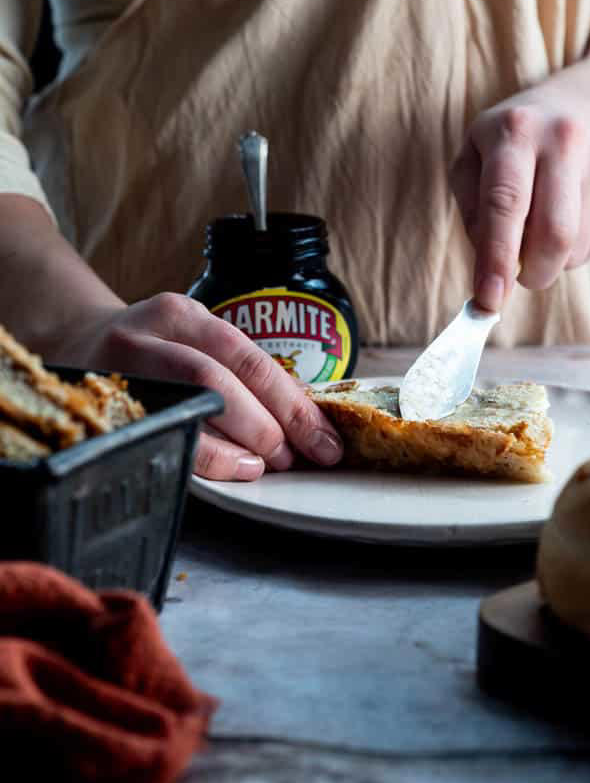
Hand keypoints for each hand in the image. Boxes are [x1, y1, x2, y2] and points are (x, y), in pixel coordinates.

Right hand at [54, 294, 342, 481]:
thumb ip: (238, 370)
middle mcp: (148, 337)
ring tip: (268, 465)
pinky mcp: (105, 406)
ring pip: (187, 403)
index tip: (325, 436)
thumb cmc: (150, 351)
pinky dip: (201, 455)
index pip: (247, 356)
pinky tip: (229, 467)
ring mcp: (120, 372)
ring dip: (237, 441)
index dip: (292, 401)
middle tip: (297, 457)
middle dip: (268, 423)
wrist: (72, 345)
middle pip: (217, 379)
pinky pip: (160, 433)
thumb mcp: (189, 340)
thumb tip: (305, 416)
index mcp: (180, 315)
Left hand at [450, 80, 589, 310]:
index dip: (497, 257)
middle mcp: (563, 141)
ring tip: (537, 236)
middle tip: (518, 278)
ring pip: (576, 246)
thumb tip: (487, 267)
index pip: (506, 203)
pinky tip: (563, 224)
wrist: (582, 106)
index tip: (488, 298)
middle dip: (532, 272)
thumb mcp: (473, 157)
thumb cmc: (511, 141)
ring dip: (551, 262)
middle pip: (554, 233)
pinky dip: (573, 253)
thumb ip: (472, 210)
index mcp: (515, 131)